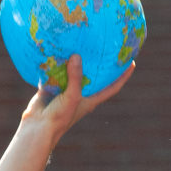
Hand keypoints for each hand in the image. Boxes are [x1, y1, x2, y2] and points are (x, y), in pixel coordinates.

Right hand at [20, 54, 134, 149]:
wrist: (38, 127)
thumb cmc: (60, 117)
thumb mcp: (72, 97)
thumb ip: (76, 77)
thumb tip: (76, 56)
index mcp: (91, 100)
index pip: (112, 87)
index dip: (123, 76)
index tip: (132, 62)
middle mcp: (80, 94)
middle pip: (94, 77)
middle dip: (100, 63)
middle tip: (106, 46)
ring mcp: (66, 91)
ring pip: (74, 73)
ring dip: (76, 60)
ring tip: (82, 43)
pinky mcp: (52, 87)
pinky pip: (56, 72)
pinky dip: (56, 63)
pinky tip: (58, 49)